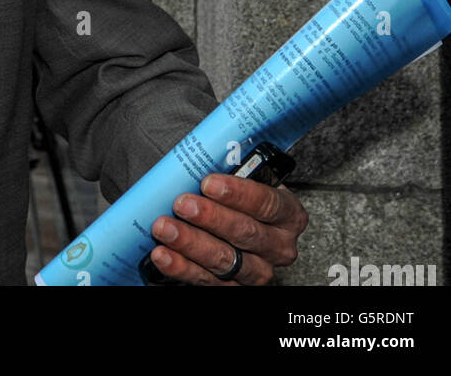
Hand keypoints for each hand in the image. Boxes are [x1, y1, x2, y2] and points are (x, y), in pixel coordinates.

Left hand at [147, 173, 307, 285]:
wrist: (236, 228)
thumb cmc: (238, 197)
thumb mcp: (245, 180)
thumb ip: (229, 171)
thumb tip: (192, 161)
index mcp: (287, 214)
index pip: (267, 203)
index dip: (238, 193)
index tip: (208, 183)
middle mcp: (278, 246)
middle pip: (245, 232)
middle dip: (211, 218)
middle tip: (182, 204)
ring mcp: (258, 271)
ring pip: (225, 260)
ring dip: (190, 243)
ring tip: (164, 228)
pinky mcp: (236, 288)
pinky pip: (207, 281)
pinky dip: (181, 267)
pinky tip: (163, 254)